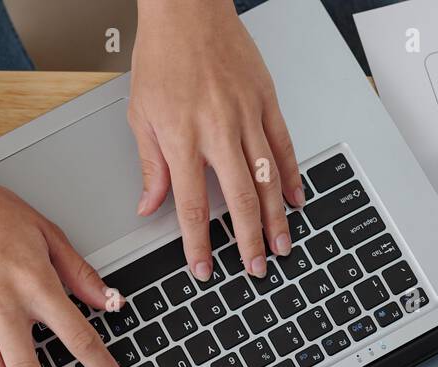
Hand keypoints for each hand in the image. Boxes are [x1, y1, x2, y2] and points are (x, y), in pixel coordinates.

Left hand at [129, 0, 304, 279]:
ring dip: (277, 218)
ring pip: (267, 177)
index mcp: (182, 137)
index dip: (198, 243)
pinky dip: (291, 176)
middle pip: (238, 199)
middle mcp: (217, 129)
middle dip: (248, 240)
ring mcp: (246, 115)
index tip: (204, 268)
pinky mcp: (266, 100)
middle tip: (255, 268)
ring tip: (282, 246)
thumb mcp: (141, 114)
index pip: (190, 204)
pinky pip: (283, 145)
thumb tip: (150, 205)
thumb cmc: (162, 55)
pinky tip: (296, 199)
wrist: (187, 8)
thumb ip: (151, 165)